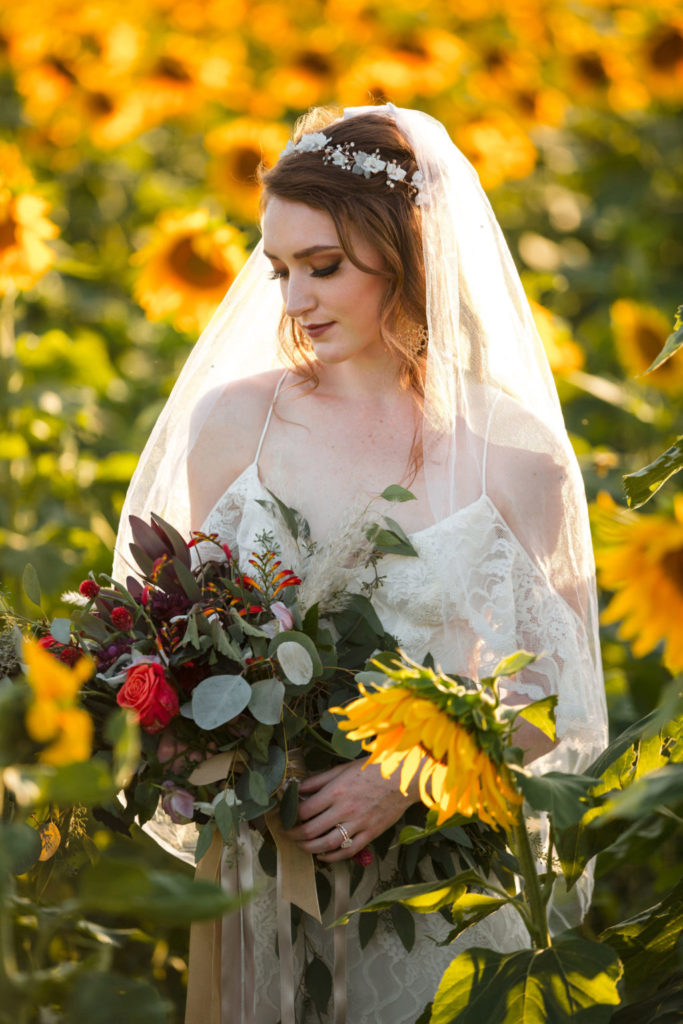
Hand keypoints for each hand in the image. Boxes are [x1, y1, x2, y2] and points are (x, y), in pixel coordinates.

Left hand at [283, 757, 419, 862]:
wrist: (404, 777)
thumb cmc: (372, 769)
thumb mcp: (342, 769)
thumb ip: (319, 780)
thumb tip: (297, 788)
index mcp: (335, 791)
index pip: (304, 810)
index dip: (290, 815)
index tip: (285, 816)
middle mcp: (344, 810)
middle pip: (310, 830)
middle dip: (294, 834)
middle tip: (288, 833)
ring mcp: (358, 824)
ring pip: (326, 844)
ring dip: (309, 848)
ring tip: (301, 845)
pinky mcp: (370, 834)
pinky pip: (348, 850)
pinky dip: (332, 856)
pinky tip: (323, 855)